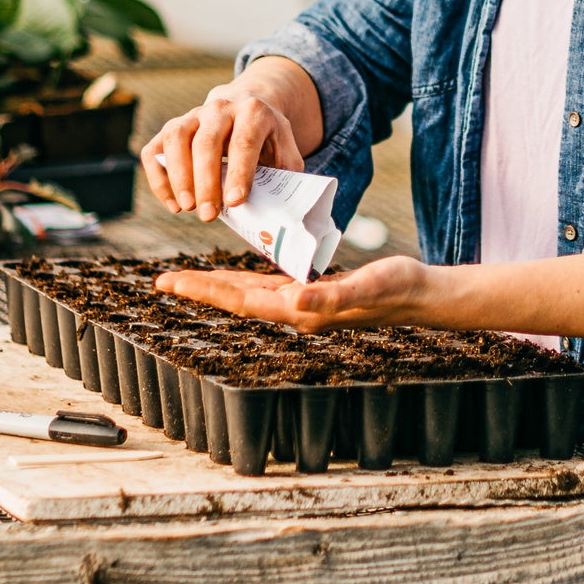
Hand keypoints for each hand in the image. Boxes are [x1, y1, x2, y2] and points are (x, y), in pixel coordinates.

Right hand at [141, 58, 320, 220]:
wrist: (246, 103)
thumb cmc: (266, 136)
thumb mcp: (285, 147)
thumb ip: (284, 174)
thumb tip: (280, 212)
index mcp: (253, 112)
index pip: (244, 142)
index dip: (239, 173)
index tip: (235, 202)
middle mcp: (220, 108)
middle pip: (206, 142)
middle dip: (206, 182)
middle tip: (208, 215)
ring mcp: (192, 115)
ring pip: (176, 139)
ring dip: (178, 176)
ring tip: (186, 208)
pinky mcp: (171, 127)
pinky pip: (155, 150)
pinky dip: (159, 178)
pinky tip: (173, 204)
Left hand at [155, 255, 433, 330]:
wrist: (420, 295)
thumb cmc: (396, 290)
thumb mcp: (365, 287)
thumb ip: (330, 296)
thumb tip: (293, 300)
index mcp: (300, 311)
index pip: (240, 301)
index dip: (204, 291)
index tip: (171, 284)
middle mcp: (295, 310)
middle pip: (236, 299)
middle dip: (200, 290)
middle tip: (162, 282)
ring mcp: (303, 303)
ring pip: (249, 293)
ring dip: (218, 286)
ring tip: (189, 278)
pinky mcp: (313, 292)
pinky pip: (268, 285)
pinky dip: (246, 278)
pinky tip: (239, 272)